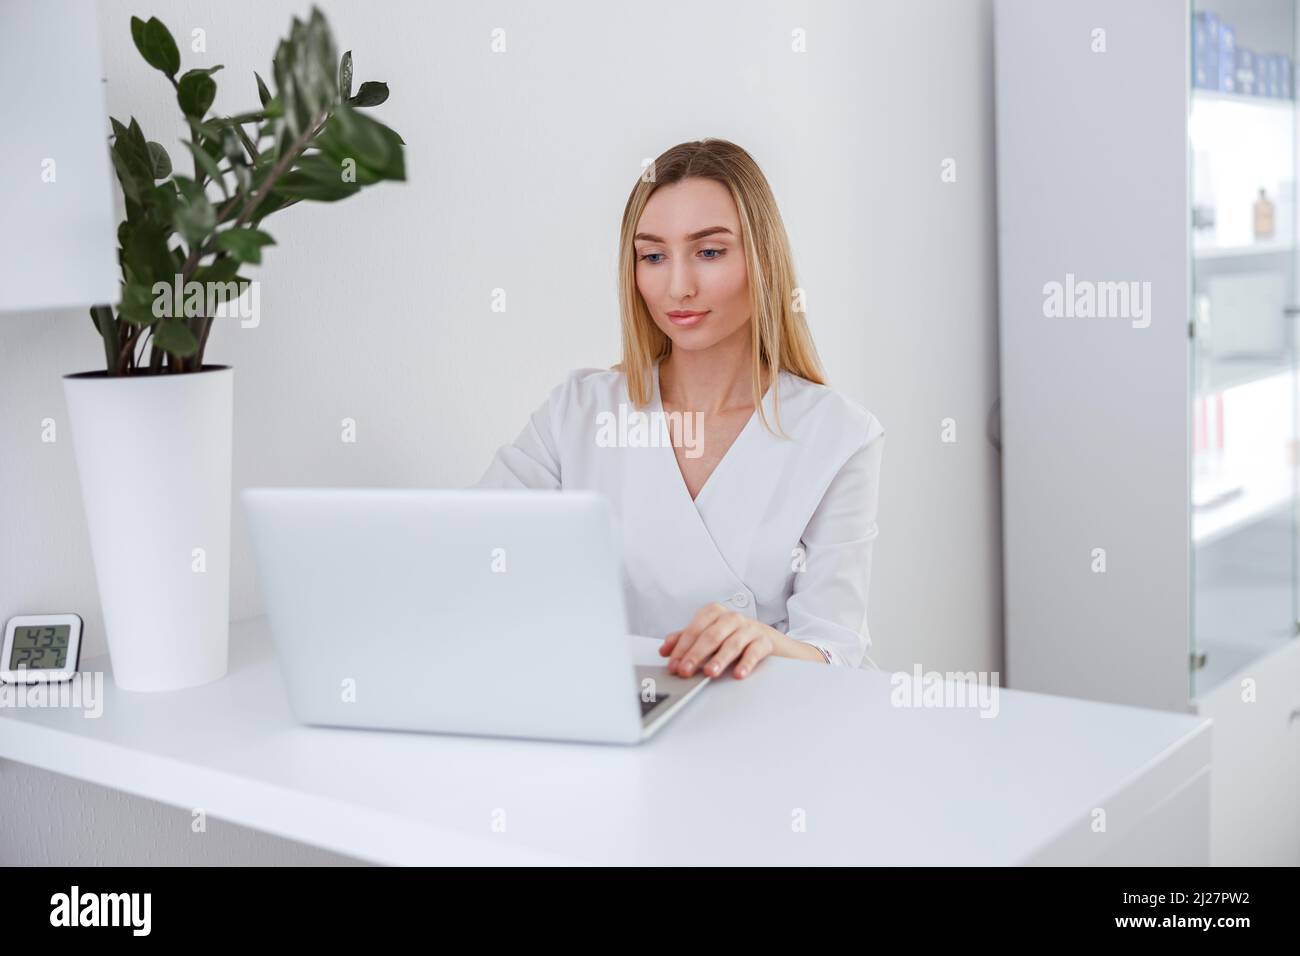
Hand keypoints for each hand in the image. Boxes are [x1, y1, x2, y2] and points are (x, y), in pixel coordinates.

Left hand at [658, 602, 782, 679]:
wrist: (767, 639)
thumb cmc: (733, 635)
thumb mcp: (708, 634)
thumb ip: (686, 639)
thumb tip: (665, 649)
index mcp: (714, 613)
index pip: (694, 629)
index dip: (682, 648)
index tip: (673, 664)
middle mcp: (732, 618)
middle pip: (711, 636)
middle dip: (696, 654)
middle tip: (685, 670)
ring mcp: (749, 629)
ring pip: (732, 644)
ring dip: (720, 659)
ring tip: (710, 673)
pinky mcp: (764, 641)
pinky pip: (755, 651)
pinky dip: (746, 663)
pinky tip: (739, 673)